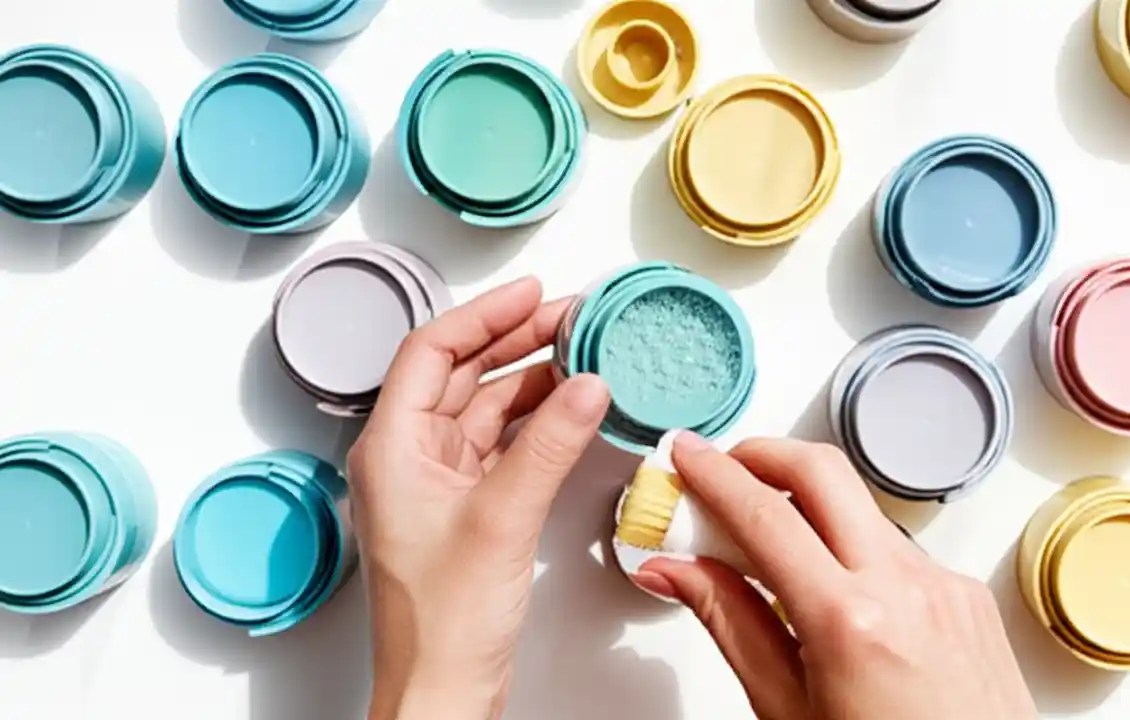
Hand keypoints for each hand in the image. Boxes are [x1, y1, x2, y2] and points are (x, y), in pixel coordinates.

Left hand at [348, 277, 610, 719]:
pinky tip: (572, 410)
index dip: (483, 315)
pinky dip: (536, 423)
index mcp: (391, 447)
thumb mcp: (502, 517)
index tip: (532, 293)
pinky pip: (501, 446)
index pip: (431, 351)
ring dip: (532, 380)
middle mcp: (408, 458)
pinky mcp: (466, 509)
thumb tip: (588, 384)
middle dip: (517, 341)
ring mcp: (438, 484)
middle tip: (573, 317)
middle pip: (462, 374)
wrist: (445, 691)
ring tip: (583, 353)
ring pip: (485, 409)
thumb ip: (549, 443)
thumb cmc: (445, 623)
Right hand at [635, 434, 1035, 719]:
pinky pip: (898, 545)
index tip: (686, 457)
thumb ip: (729, 625)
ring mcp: (946, 585)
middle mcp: (907, 587)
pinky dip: (853, 546)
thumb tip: (675, 571)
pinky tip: (831, 584)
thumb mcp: (786, 712)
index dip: (714, 474)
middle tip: (724, 470)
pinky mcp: (968, 594)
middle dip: (764, 453)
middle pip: (823, 470)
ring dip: (809, 503)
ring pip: (862, 506)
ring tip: (768, 544)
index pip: (764, 516)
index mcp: (850, 621)